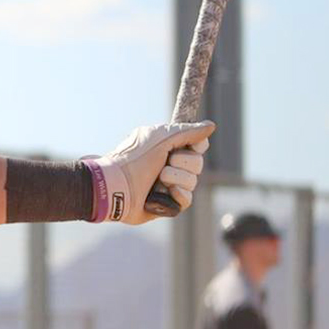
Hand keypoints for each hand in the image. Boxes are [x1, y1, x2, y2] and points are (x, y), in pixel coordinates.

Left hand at [93, 122, 213, 224]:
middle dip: (184, 162)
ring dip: (177, 178)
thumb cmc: (135, 159)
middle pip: (198, 163)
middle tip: (166, 162)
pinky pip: (187, 199)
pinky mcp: (168, 203)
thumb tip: (211, 126)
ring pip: (193, 181)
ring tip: (158, 179)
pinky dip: (177, 194)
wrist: (117, 185)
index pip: (197, 145)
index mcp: (167, 147)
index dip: (197, 146)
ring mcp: (169, 184)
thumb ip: (187, 132)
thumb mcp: (161, 138)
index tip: (192, 145)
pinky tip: (164, 193)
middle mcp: (170, 165)